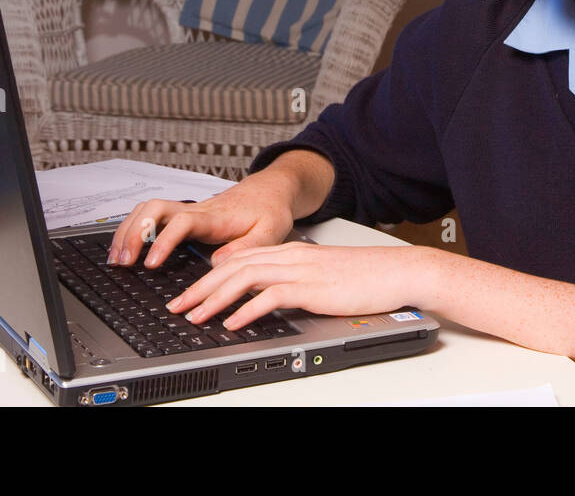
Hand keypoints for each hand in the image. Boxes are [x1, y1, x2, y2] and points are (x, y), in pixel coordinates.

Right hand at [106, 171, 295, 268]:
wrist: (271, 191)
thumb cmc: (270, 211)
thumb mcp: (270, 232)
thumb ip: (246, 248)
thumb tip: (216, 264)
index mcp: (215, 216)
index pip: (181, 222)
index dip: (163, 241)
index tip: (151, 263)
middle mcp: (196, 210)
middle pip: (154, 209)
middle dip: (133, 233)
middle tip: (123, 261)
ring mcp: (187, 210)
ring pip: (147, 210)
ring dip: (127, 231)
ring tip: (115, 259)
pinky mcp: (183, 215)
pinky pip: (151, 216)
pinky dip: (133, 229)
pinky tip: (124, 248)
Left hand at [166, 243, 434, 331]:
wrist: (397, 272)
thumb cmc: (365, 277)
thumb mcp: (321, 276)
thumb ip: (295, 282)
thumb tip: (270, 299)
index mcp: (291, 252)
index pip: (239, 259)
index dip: (209, 277)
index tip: (189, 294)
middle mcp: (291, 256)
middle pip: (232, 266)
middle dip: (199, 287)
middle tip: (176, 306)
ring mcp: (300, 270)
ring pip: (244, 278)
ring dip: (215, 299)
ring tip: (194, 316)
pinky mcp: (312, 287)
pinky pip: (270, 297)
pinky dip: (246, 310)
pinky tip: (232, 323)